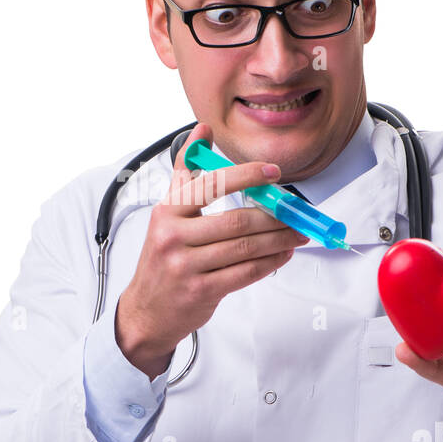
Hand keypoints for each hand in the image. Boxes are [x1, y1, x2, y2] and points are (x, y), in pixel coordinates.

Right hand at [115, 123, 308, 378]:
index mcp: (167, 212)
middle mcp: (173, 237)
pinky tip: (282, 255)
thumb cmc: (162, 258)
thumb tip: (202, 131)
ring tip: (296, 233)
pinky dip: (270, 262)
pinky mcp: (201, 291)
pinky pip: (245, 273)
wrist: (145, 310)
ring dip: (279, 240)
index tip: (273, 172)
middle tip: (296, 212)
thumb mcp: (167, 213)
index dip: (246, 176)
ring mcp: (187, 266)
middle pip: (237, 221)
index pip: (211, 185)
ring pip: (245, 248)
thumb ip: (186, 173)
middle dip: (274, 217)